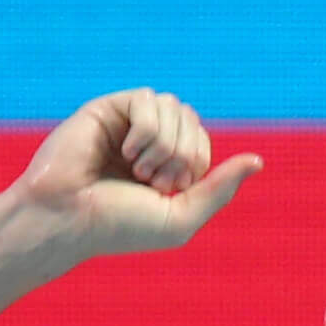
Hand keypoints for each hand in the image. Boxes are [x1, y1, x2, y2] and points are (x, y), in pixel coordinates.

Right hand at [10, 88, 261, 257]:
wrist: (67, 220)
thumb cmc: (120, 226)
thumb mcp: (182, 216)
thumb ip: (221, 188)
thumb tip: (258, 160)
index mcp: (166, 165)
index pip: (203, 143)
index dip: (196, 165)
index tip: (169, 191)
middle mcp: (149, 141)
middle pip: (193, 122)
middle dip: (183, 156)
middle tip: (152, 181)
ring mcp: (128, 123)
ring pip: (175, 107)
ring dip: (165, 145)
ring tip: (138, 169)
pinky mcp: (107, 109)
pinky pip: (148, 98)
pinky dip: (147, 129)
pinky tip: (127, 151)